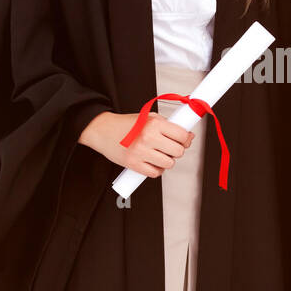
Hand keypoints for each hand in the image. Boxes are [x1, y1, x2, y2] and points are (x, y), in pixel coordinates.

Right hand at [78, 110, 193, 176]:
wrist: (103, 131)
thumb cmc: (125, 124)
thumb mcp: (148, 117)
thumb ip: (167, 125)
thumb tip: (187, 136)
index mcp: (153, 124)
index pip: (182, 135)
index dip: (186, 139)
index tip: (184, 140)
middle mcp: (148, 137)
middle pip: (178, 151)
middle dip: (177, 150)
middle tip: (171, 147)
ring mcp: (141, 152)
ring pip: (169, 164)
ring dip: (167, 161)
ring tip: (160, 155)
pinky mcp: (134, 164)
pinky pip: (155, 173)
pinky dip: (156, 169)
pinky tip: (152, 162)